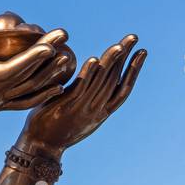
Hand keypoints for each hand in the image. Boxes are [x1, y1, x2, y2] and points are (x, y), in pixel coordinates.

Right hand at [0, 24, 73, 140]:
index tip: (50, 46)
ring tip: (68, 58)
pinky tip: (57, 88)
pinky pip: (25, 102)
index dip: (33, 58)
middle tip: (65, 36)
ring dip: (51, 73)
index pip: (13, 69)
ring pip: (31, 89)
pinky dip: (43, 95)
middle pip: (28, 74)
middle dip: (48, 55)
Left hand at [20, 34, 145, 157]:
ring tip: (119, 46)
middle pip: (114, 80)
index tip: (142, 52)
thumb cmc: (59, 128)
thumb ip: (92, 98)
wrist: (41, 147)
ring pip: (100, 83)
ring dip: (110, 63)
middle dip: (125, 58)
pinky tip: (94, 59)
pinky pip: (80, 89)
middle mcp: (95, 110)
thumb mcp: (81, 114)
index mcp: (101, 111)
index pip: (123, 88)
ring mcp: (81, 108)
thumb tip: (98, 78)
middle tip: (133, 37)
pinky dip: (88, 74)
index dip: (134, 70)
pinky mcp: (66, 107)